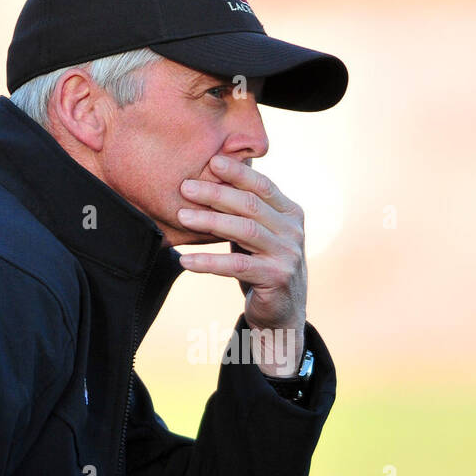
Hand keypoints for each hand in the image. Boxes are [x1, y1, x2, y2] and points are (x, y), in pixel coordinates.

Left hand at [176, 155, 306, 375]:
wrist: (281, 314)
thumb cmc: (262, 267)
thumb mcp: (258, 235)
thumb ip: (246, 212)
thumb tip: (213, 178)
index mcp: (290, 213)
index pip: (263, 186)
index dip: (239, 172)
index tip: (212, 161)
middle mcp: (293, 231)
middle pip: (251, 205)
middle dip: (216, 193)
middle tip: (185, 187)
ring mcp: (287, 255)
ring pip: (245, 231)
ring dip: (210, 221)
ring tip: (182, 216)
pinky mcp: (276, 278)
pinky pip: (237, 266)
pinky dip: (209, 262)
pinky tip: (186, 261)